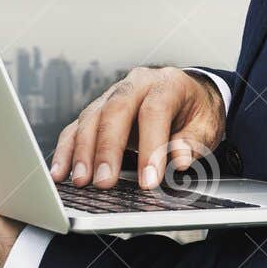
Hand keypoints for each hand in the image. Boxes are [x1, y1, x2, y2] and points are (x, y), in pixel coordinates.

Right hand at [51, 66, 224, 189]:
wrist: (187, 96)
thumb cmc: (195, 113)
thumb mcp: (206, 126)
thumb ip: (193, 143)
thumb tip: (179, 160)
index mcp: (166, 85)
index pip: (154, 111)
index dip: (150, 147)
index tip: (148, 180)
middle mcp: (135, 85)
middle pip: (115, 111)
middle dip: (107, 149)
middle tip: (104, 183)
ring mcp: (111, 96)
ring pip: (91, 119)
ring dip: (82, 152)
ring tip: (81, 181)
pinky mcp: (96, 112)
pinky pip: (76, 128)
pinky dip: (67, 151)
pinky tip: (60, 173)